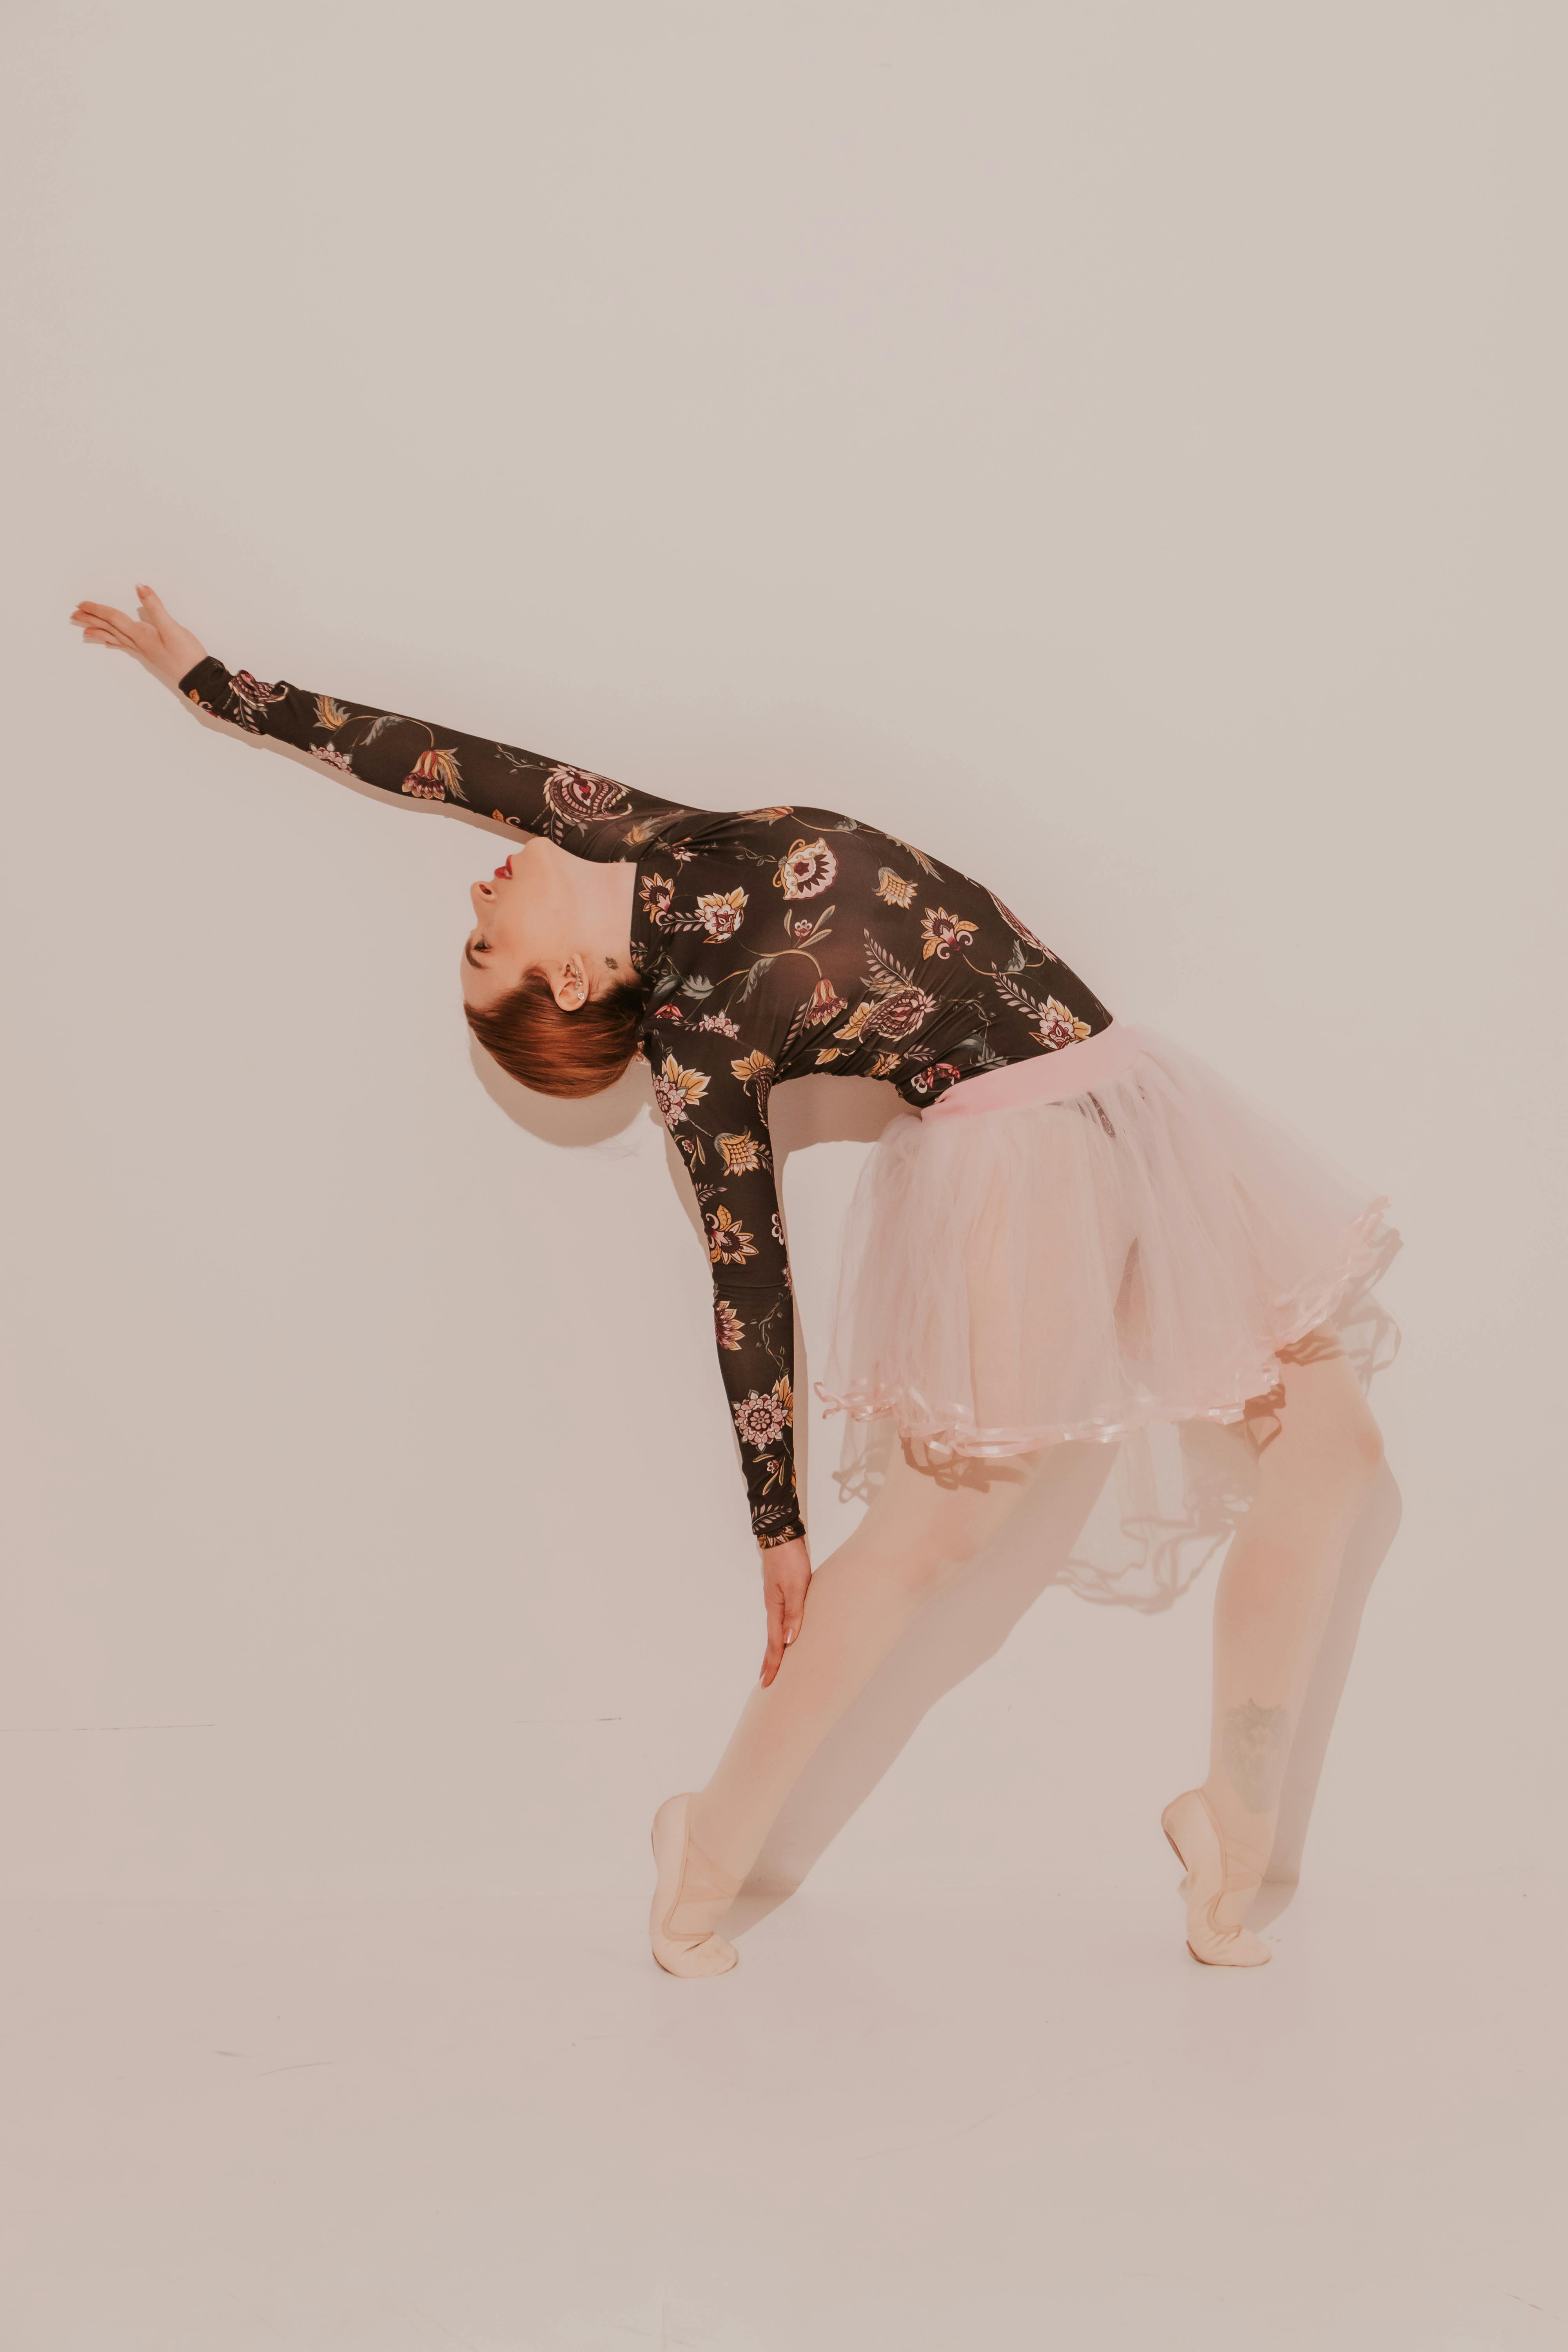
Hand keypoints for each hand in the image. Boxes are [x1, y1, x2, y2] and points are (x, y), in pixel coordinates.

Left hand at [70, 585, 206, 689]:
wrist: (197, 677)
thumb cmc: (187, 654)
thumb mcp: (172, 628)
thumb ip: (155, 607)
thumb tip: (139, 587)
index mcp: (140, 634)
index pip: (113, 618)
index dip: (97, 609)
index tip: (81, 603)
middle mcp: (137, 642)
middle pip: (109, 629)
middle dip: (90, 621)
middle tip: (73, 615)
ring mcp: (142, 650)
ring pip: (114, 638)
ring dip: (98, 633)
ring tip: (83, 631)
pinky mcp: (149, 653)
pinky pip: (124, 646)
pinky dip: (114, 643)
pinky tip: (108, 644)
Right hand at [759, 1534, 810, 1686]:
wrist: (781, 1535)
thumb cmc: (790, 1560)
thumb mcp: (797, 1586)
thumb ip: (794, 1613)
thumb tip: (788, 1642)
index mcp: (775, 1608)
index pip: (774, 1643)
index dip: (773, 1664)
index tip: (767, 1684)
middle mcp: (773, 1606)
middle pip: (771, 1640)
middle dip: (770, 1662)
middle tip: (767, 1682)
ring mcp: (776, 1599)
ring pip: (775, 1630)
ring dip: (774, 1649)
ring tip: (774, 1663)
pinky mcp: (781, 1591)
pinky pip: (780, 1619)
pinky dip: (780, 1632)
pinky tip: (785, 1633)